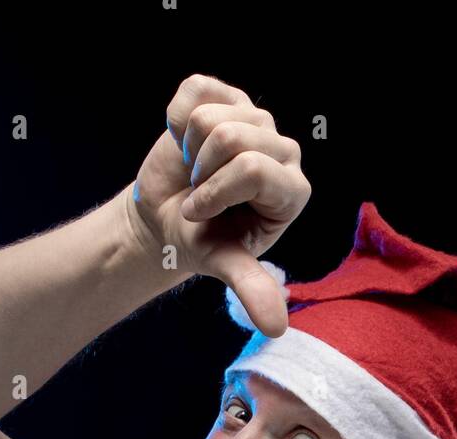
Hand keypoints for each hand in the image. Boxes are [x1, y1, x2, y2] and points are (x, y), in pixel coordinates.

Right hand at [127, 73, 309, 336]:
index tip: (199, 213)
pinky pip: (194, 92)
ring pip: (210, 116)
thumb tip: (277, 328)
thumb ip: (252, 288)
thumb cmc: (199, 241)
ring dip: (189, 150)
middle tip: (200, 193)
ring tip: (196, 171)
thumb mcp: (224, 264)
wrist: (165, 216)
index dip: (213, 191)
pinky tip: (186, 143)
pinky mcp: (226, 95)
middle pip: (230, 138)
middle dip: (200, 173)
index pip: (250, 168)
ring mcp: (256, 119)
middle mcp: (283, 151)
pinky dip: (177, 120)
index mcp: (291, 191)